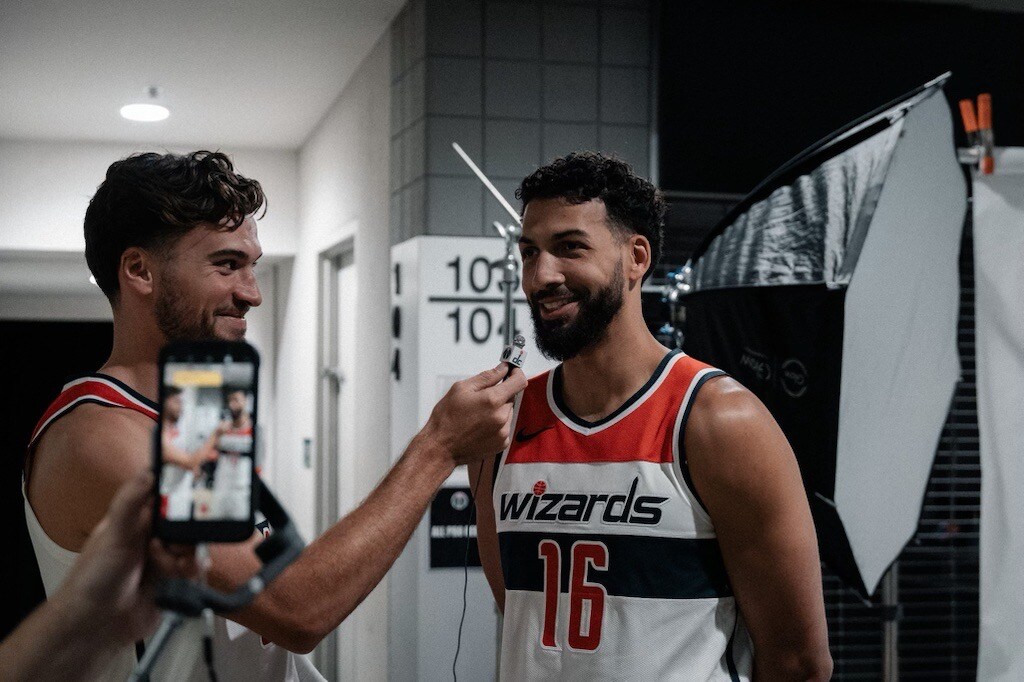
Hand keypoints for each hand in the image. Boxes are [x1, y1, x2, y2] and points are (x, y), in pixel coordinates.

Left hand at [49, 470, 195, 647]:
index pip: (164, 496)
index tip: (201, 487)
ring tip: (177, 565)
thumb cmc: (95, 576)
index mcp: (135, 520)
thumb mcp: (113, 535)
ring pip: (192, 544)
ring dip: (190, 553)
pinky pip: (194, 568)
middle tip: (183, 539)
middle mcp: (151, 536)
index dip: (182, 490)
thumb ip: (130, 503)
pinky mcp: (173, 581)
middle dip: (191, 528)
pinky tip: (184, 575)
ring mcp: (163, 559)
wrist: (94, 626)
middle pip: (186, 521)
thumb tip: (150, 471)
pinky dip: (193, 570)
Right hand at [422, 363, 526, 467]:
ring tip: (478, 415)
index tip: (511, 371)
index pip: (519, 382)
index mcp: (492, 400)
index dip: (516, 374)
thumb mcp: (461, 389)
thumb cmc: (446, 418)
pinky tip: (480, 426)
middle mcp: (502, 417)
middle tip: (481, 398)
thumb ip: (486, 377)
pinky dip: (497, 424)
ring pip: (508, 412)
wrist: (440, 448)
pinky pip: (505, 427)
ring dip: (498, 409)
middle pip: (511, 397)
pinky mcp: (502, 444)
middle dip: (500, 394)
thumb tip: (503, 369)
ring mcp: (503, 432)